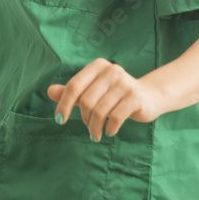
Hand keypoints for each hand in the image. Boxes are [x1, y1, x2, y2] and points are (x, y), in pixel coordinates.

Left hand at [48, 58, 163, 141]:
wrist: (149, 96)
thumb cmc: (114, 94)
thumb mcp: (92, 91)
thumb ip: (71, 92)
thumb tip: (49, 91)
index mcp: (97, 66)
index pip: (74, 86)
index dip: (63, 104)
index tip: (59, 120)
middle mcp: (111, 70)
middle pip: (86, 101)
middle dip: (84, 118)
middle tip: (88, 127)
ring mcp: (124, 83)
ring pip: (99, 111)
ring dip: (95, 127)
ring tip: (96, 133)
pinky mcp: (135, 97)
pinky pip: (115, 117)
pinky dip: (109, 128)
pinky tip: (110, 130)